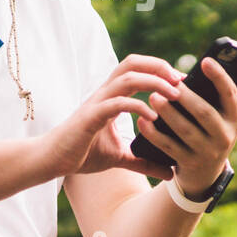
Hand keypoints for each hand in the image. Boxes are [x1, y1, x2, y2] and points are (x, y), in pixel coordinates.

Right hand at [39, 54, 183, 181]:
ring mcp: (97, 102)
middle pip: (133, 63)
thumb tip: (170, 173)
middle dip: (159, 67)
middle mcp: (105, 93)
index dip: (160, 70)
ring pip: (127, 78)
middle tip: (181, 81)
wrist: (53, 161)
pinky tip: (152, 118)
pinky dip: (137, 106)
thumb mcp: (120, 157)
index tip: (183, 82)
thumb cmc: (83, 154)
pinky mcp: (90, 117)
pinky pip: (116, 103)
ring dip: (154, 82)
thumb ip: (144, 161)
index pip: (137, 69)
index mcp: (112, 96)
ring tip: (174, 95)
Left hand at [135, 58, 236, 197]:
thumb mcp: (229, 117)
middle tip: (168, 82)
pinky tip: (143, 121)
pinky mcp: (189, 163)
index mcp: (236, 119)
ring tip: (153, 97)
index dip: (219, 77)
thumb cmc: (215, 133)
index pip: (231, 95)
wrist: (204, 175)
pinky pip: (169, 147)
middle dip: (186, 97)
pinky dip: (154, 134)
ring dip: (168, 113)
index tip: (205, 61)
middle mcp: (225, 136)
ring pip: (185, 130)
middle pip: (204, 113)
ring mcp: (207, 152)